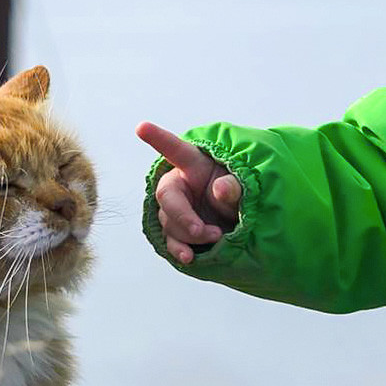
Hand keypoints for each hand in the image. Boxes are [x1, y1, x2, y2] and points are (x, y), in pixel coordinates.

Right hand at [136, 122, 241, 263]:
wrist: (240, 221)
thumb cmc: (238, 194)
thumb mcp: (244, 186)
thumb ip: (235, 186)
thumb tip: (220, 188)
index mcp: (194, 164)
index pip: (175, 149)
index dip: (158, 138)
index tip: (142, 127)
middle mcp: (179, 184)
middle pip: (167, 198)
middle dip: (184, 217)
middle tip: (206, 231)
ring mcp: (175, 209)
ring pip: (170, 223)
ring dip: (191, 235)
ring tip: (217, 237)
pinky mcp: (177, 230)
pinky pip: (170, 241)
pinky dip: (179, 250)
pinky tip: (188, 257)